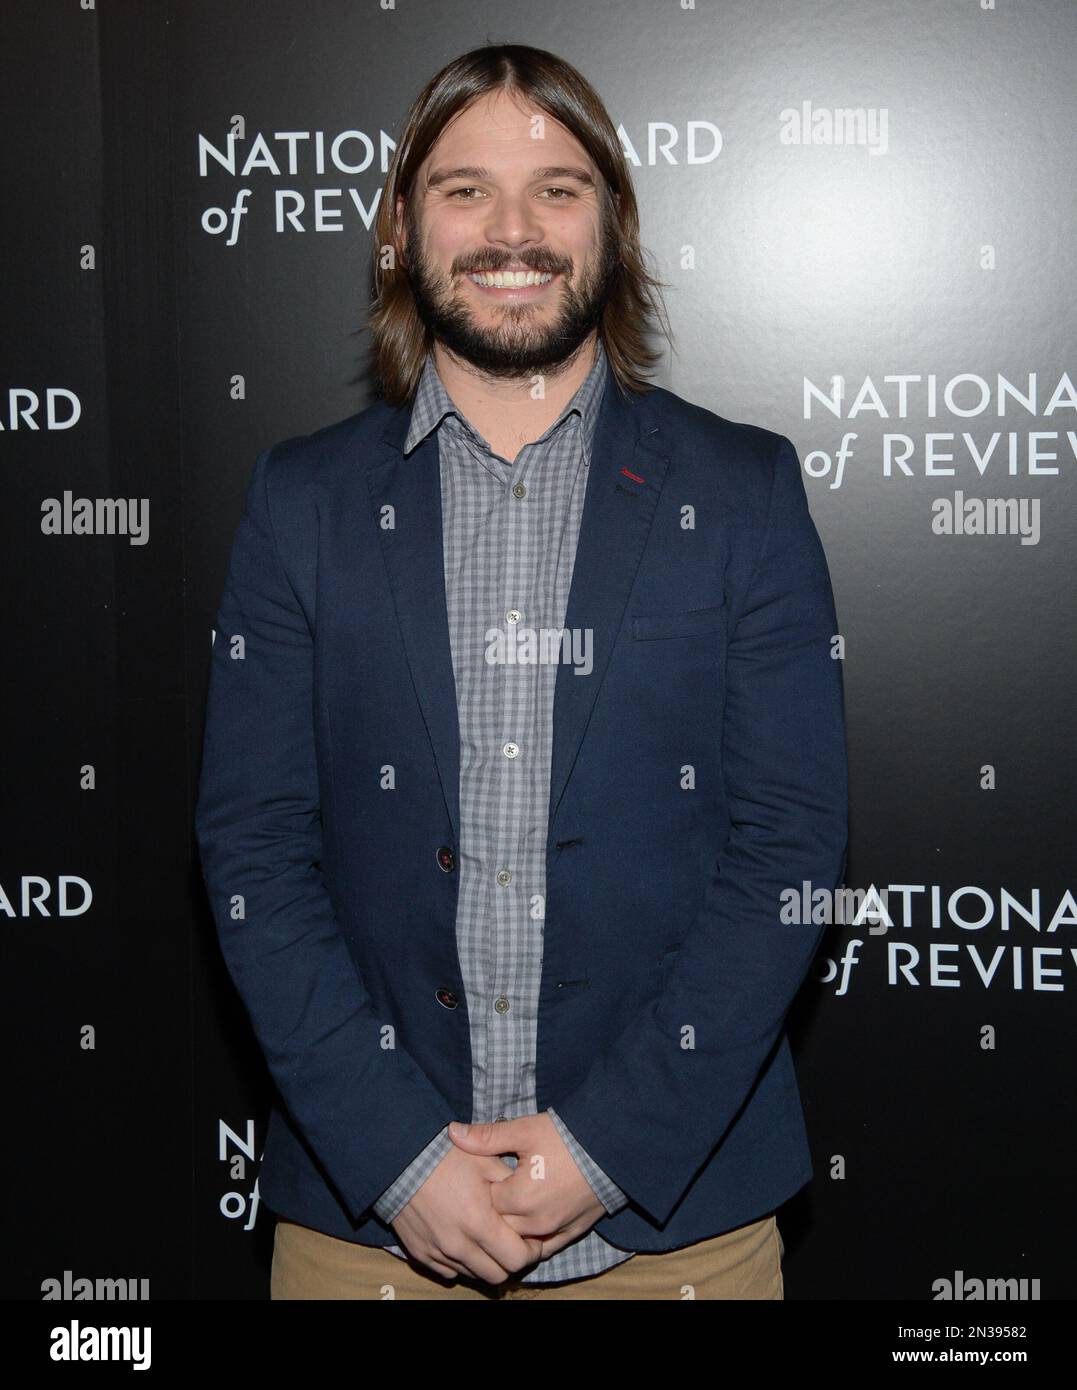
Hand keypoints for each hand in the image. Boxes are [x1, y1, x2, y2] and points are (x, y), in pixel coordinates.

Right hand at [391, 1143, 543, 1283]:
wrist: (399, 1157)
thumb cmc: (444, 1156)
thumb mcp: (484, 1161)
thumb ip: (510, 1184)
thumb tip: (528, 1200)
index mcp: (479, 1223)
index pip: (517, 1259)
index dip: (531, 1251)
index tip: (532, 1239)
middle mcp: (458, 1246)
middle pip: (497, 1275)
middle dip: (510, 1261)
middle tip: (512, 1241)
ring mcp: (437, 1253)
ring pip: (473, 1274)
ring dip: (485, 1262)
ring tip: (488, 1239)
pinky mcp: (420, 1253)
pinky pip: (448, 1271)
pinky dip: (461, 1262)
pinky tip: (463, 1240)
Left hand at [447, 1112, 606, 1260]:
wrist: (611, 1144)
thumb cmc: (566, 1135)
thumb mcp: (524, 1130)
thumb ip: (487, 1137)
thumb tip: (452, 1132)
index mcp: (520, 1197)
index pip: (486, 1204)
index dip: (481, 1190)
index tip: (479, 1178)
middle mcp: (536, 1221)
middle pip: (500, 1228)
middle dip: (493, 1213)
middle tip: (492, 1193)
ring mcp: (556, 1229)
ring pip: (522, 1241)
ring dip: (512, 1229)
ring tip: (509, 1209)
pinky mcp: (574, 1231)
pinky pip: (547, 1247)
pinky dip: (535, 1241)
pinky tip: (529, 1228)